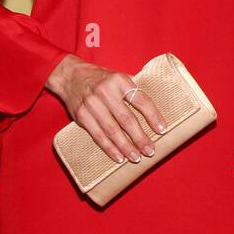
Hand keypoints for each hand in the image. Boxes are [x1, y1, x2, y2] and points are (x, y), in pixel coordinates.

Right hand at [46, 54, 167, 163]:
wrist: (70, 76)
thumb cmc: (101, 79)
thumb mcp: (119, 76)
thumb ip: (134, 90)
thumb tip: (156, 108)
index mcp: (120, 81)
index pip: (141, 100)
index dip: (153, 116)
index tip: (162, 130)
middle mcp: (106, 92)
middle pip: (127, 119)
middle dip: (140, 137)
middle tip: (150, 150)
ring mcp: (92, 105)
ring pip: (112, 130)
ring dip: (125, 146)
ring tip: (136, 157)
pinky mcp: (81, 116)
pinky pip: (97, 135)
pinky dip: (109, 148)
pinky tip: (119, 157)